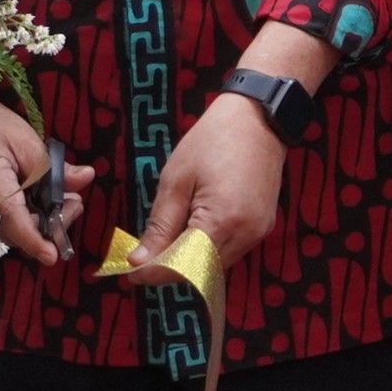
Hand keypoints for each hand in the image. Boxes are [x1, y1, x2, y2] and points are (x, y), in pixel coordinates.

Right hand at [0, 80, 87, 267]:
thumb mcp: (22, 137)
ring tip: (61, 199)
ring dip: (36, 223)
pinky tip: (36, 198)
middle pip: (15, 233)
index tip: (54, 256)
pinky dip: (20, 217)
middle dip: (49, 226)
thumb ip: (52, 167)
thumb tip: (85, 179)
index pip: (15, 224)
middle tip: (74, 203)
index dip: (36, 243)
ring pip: (6, 231)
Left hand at [135, 93, 282, 274]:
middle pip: (200, 271)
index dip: (153, 273)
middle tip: (140, 260)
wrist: (258, 117)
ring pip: (215, 265)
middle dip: (168, 270)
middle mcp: (245, 235)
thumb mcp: (177, 179)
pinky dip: (205, 251)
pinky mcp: (262, 227)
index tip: (128, 272)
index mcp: (223, 221)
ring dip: (187, 262)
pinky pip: (229, 251)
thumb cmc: (212, 140)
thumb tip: (138, 262)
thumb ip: (160, 225)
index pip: (182, 266)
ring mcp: (258, 233)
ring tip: (162, 245)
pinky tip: (189, 235)